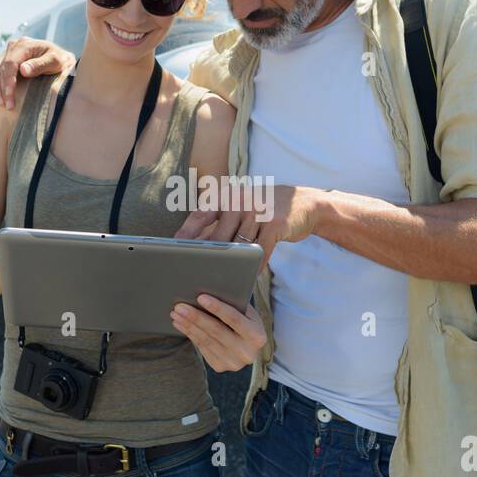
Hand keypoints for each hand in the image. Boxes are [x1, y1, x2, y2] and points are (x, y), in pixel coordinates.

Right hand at [0, 36, 74, 108]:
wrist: (62, 60)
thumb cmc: (60, 61)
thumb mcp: (55, 62)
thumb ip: (40, 65)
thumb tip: (23, 70)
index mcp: (25, 44)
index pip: (10, 64)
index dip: (8, 82)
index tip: (10, 97)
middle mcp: (14, 46)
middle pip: (0, 68)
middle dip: (2, 89)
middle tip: (8, 106)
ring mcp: (7, 53)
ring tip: (0, 103)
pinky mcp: (4, 61)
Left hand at [171, 295, 266, 372]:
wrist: (247, 346)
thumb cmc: (244, 321)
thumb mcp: (247, 312)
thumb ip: (235, 302)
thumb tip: (213, 288)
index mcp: (257, 336)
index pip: (235, 319)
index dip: (217, 308)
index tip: (200, 297)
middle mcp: (246, 353)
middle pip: (216, 331)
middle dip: (196, 317)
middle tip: (180, 306)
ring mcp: (232, 363)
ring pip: (205, 340)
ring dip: (188, 325)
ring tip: (176, 313)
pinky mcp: (220, 366)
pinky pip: (201, 347)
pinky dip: (189, 334)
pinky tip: (180, 324)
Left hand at [174, 184, 326, 269]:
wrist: (305, 203)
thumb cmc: (266, 210)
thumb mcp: (243, 207)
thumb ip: (223, 221)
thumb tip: (198, 244)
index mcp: (228, 195)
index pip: (200, 214)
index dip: (186, 232)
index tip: (172, 247)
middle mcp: (240, 200)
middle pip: (219, 235)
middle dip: (207, 256)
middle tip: (195, 272)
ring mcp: (258, 211)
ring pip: (239, 245)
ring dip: (231, 265)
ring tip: (220, 280)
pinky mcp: (275, 224)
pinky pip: (260, 251)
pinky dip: (254, 265)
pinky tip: (248, 276)